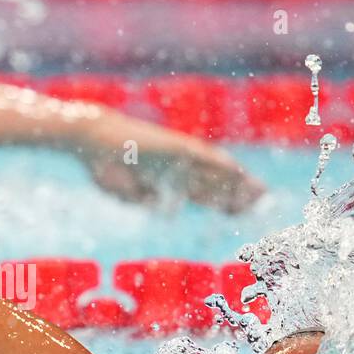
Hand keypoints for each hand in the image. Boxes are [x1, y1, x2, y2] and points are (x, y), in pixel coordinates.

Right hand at [87, 120, 264, 211]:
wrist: (91, 140)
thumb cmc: (103, 166)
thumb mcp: (125, 192)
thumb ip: (144, 198)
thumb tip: (162, 203)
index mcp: (169, 180)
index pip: (203, 194)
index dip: (222, 203)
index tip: (239, 213)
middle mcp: (178, 167)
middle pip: (215, 183)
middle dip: (238, 194)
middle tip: (262, 202)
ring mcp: (178, 155)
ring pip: (214, 170)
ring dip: (237, 181)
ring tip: (259, 191)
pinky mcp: (174, 145)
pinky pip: (202, 155)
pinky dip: (220, 164)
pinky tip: (238, 171)